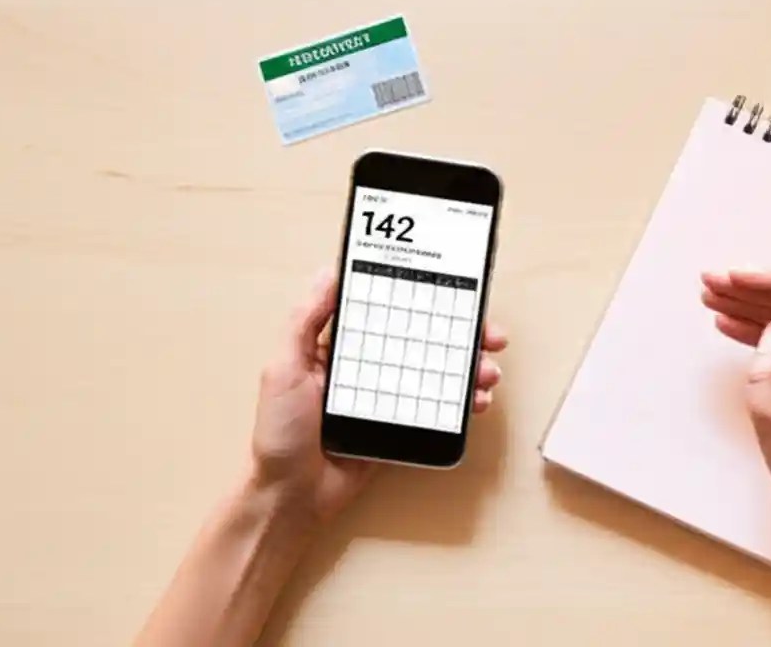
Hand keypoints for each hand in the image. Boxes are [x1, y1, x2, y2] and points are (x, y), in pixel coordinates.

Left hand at [251, 270, 509, 523]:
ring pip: (438, 373)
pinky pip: (438, 408)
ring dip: (469, 368)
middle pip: (424, 340)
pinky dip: (462, 403)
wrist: (292, 497)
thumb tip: (328, 272)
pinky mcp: (400, 427)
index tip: (453, 292)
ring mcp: (388, 398)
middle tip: (490, 335)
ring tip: (488, 372)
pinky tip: (476, 401)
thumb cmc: (280, 434)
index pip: (389, 312)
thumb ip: (305, 320)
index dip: (423, 300)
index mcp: (340, 347)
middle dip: (462, 335)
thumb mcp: (284, 367)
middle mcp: (368, 368)